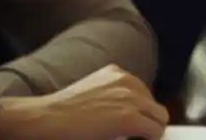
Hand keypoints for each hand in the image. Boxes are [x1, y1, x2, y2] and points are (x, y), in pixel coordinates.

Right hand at [0, 64, 167, 139]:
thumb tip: (133, 114)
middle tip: (135, 137)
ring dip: (149, 131)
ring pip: (159, 118)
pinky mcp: (129, 117)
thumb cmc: (62, 111)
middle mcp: (127, 81)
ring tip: (133, 139)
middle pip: (155, 106)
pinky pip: (154, 131)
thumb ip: (113, 97)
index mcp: (118, 73)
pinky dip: (148, 139)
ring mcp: (130, 97)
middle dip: (148, 122)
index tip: (136, 126)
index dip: (141, 113)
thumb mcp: (93, 94)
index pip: (144, 94)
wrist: (46, 118)